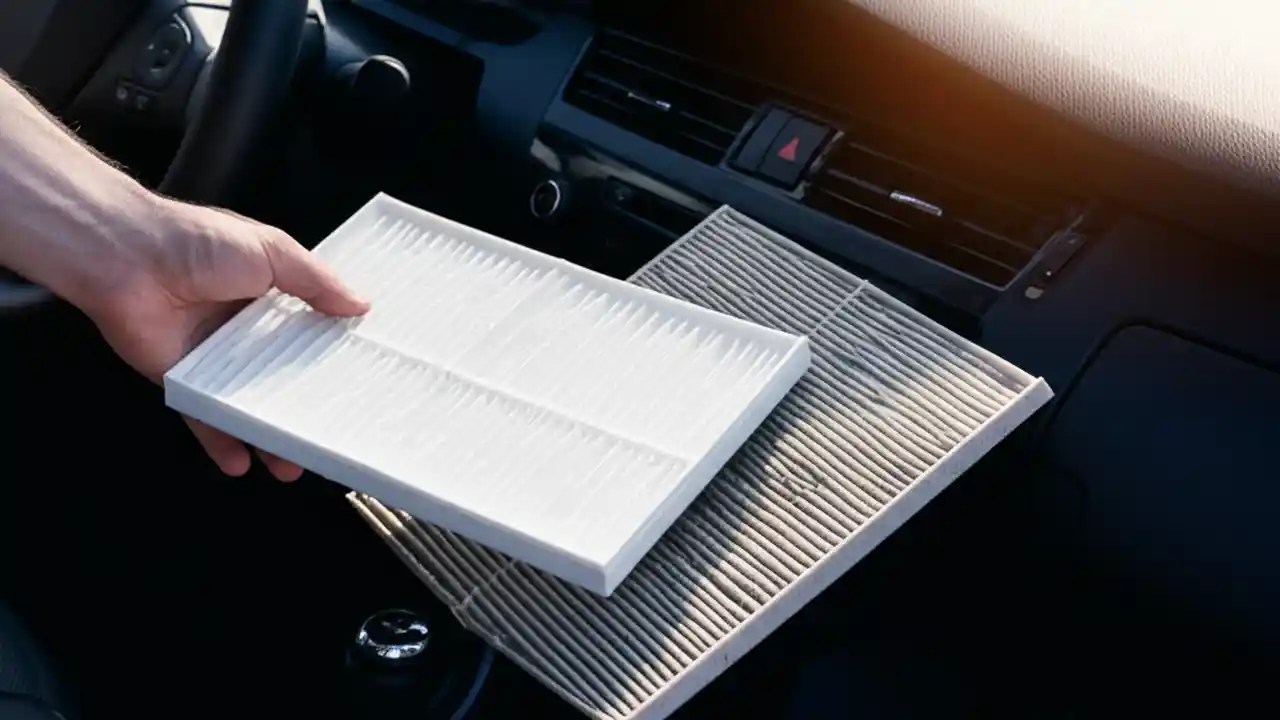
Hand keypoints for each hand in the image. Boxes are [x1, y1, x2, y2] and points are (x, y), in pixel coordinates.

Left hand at [83, 196, 369, 480]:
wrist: (123, 258)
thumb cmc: (194, 242)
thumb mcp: (272, 251)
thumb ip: (318, 281)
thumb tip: (361, 305)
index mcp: (269, 295)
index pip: (311, 332)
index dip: (334, 354)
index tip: (361, 378)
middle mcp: (243, 330)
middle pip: (284, 377)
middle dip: (307, 407)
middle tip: (333, 432)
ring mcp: (213, 358)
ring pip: (250, 405)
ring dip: (270, 436)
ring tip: (293, 463)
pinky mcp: (182, 380)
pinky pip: (206, 418)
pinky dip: (222, 442)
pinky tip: (241, 463)